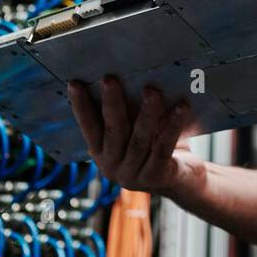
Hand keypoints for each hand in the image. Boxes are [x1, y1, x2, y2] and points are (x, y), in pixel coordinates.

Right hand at [67, 76, 204, 198]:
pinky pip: (164, 147)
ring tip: (151, 91)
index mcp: (101, 153)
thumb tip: (129, 76)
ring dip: (146, 112)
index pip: (88, 127)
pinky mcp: (156, 177)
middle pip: (112, 131)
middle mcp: (112, 166)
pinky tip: (181, 107)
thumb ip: (129, 113)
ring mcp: (133, 175)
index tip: (74, 83)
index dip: (80, 106)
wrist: (182, 181)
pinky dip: (172, 126)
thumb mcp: (136, 130)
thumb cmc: (155, 146)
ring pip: (139, 139)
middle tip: (109, 80)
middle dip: (111, 103)